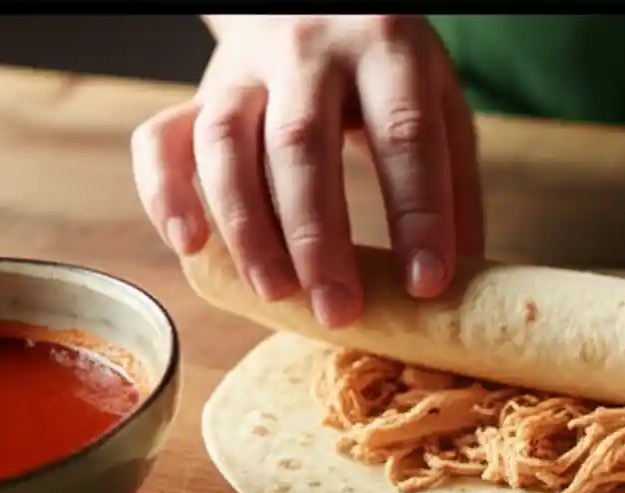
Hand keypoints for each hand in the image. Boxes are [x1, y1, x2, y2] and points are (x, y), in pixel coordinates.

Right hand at [130, 15, 483, 327]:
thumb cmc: (387, 72)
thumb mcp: (437, 104)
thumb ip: (451, 185)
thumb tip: (461, 289)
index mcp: (388, 50)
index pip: (404, 134)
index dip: (417, 213)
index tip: (425, 284)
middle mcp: (310, 52)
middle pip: (303, 142)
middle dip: (320, 236)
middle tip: (339, 311)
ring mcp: (246, 71)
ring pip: (227, 143)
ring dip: (247, 226)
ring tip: (274, 293)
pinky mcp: (200, 93)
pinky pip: (163, 139)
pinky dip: (166, 194)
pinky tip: (190, 247)